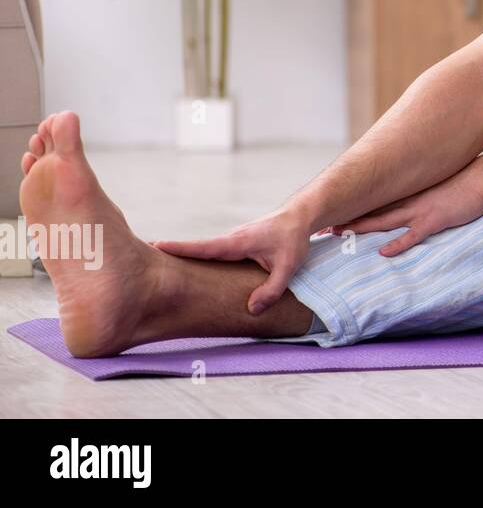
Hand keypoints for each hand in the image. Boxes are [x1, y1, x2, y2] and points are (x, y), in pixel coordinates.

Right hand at [151, 204, 315, 314]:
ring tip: (153, 267)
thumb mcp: (288, 267)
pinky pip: (212, 253)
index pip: (202, 247)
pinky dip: (196, 257)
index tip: (154, 246)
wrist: (299, 217)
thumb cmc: (293, 239)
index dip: (178, 248)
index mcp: (236, 243)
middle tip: (137, 257)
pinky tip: (184, 268)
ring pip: (203, 252)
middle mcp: (229, 240)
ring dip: (181, 257)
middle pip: (194, 250)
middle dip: (169, 254)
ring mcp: (231, 241)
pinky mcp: (234, 245)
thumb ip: (271, 289)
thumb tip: (252, 309)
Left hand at [328, 166, 482, 257]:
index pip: (376, 200)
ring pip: (383, 221)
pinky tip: (382, 253)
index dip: (354, 207)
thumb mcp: (441, 185)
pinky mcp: (435, 220)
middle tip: (323, 227)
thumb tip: (416, 199)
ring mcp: (421, 210)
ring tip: (337, 235)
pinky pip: (412, 235)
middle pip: (372, 210)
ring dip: (360, 228)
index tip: (334, 212)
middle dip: (347, 218)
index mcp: (410, 193)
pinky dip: (397, 244)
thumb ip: (425, 193)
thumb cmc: (468, 181)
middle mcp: (410, 200)